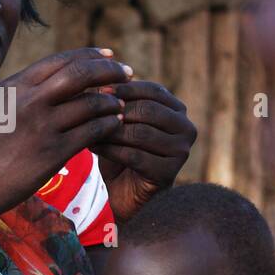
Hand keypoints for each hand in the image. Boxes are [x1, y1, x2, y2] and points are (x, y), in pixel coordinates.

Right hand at [0, 48, 130, 224]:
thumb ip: (20, 92)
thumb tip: (46, 79)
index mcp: (15, 86)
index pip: (61, 60)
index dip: (90, 55)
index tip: (109, 56)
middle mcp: (30, 101)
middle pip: (80, 74)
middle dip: (109, 70)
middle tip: (128, 73)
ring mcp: (43, 127)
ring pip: (91, 103)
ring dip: (112, 101)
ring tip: (121, 103)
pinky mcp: (54, 152)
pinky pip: (92, 132)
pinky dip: (108, 125)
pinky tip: (115, 124)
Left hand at [90, 80, 195, 221]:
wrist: (124, 192)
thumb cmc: (121, 151)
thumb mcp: (120, 121)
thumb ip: (117, 101)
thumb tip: (98, 82)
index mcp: (177, 110)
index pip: (153, 90)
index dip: (125, 88)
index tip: (99, 89)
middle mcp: (186, 128)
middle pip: (148, 110)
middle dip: (116, 109)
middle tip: (91, 110)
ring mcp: (181, 152)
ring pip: (141, 133)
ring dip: (111, 130)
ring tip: (88, 128)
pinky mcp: (168, 173)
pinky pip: (135, 156)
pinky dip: (111, 149)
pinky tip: (93, 146)